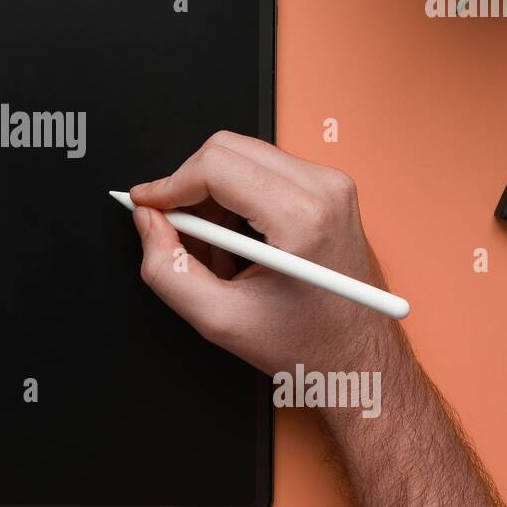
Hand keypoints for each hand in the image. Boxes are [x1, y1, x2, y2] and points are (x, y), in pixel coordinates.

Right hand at [129, 131, 392, 375]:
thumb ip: (168, 268)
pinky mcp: (330, 187)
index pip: (215, 165)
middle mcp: (324, 189)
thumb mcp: (219, 320)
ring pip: (242, 156)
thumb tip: (147, 222)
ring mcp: (331, 184)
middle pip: (226, 149)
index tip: (145, 204)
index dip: (169, 184)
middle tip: (176, 231)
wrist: (360, 357)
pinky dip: (236, 200)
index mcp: (302, 218)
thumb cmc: (308, 343)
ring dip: (213, 197)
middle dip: (189, 187)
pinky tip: (240, 245)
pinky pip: (263, 169)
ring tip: (219, 253)